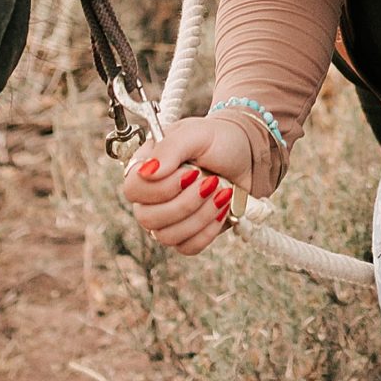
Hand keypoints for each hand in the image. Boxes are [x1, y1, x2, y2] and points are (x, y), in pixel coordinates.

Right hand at [119, 110, 279, 255]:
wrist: (248, 157)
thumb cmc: (219, 140)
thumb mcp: (197, 134)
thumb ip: (170, 148)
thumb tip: (147, 171)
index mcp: (146, 167)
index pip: (133, 189)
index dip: (161, 187)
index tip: (191, 172)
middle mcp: (151, 196)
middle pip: (147, 218)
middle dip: (185, 203)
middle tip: (211, 181)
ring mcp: (167, 218)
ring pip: (167, 236)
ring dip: (200, 215)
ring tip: (221, 192)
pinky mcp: (187, 233)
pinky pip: (187, 247)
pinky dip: (208, 230)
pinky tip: (221, 209)